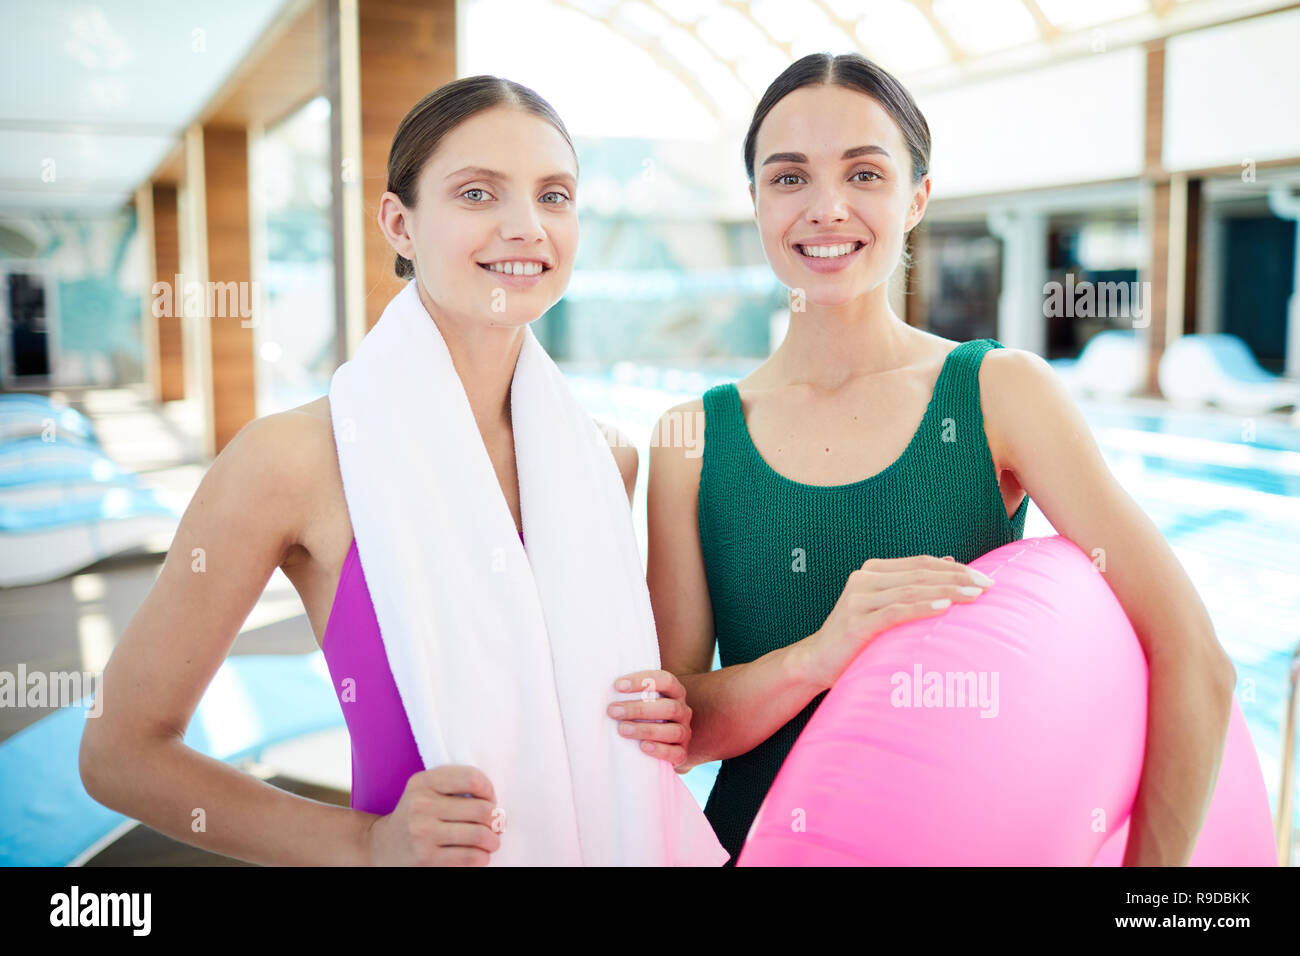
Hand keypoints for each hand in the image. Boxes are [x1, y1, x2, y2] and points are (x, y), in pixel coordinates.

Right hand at [365, 764, 502, 865]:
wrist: (382, 846)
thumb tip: (494, 805)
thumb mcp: (425, 790)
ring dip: (493, 840)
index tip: (489, 800)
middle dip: (496, 820)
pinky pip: (470, 858)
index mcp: (423, 782)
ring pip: (479, 835)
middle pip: (481, 810)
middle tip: (495, 825)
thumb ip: (456, 785)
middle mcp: (421, 806)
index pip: (472, 779)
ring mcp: (423, 834)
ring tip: (491, 841)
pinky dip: (483, 858)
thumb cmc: (415, 815)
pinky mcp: (427, 859)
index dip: (489, 790)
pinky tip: (479, 855)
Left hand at [607, 669, 691, 768]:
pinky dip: (660, 750)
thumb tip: (600, 684)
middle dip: (638, 709)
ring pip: (672, 730)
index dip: (643, 681)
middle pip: (667, 707)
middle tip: (613, 711)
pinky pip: (676, 753)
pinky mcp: (682, 753)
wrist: (661, 745)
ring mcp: (684, 732)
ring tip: (622, 729)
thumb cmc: (645, 715)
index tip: (617, 685)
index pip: (665, 680)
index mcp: (675, 692)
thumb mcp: (641, 700)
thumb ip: (629, 692)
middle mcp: (682, 711)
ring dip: (646, 729)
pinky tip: (643, 747)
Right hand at [800, 554, 993, 691]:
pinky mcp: (856, 623)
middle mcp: (863, 580)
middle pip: (919, 573)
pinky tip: (945, 608)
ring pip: (910, 590)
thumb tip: (950, 561)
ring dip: (946, 591)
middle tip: (988, 585)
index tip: (984, 576)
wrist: (817, 661)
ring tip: (974, 595)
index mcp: (872, 571)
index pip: (921, 563)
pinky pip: (895, 612)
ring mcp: (857, 600)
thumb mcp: (884, 605)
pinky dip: (922, 608)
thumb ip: (911, 584)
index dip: (954, 568)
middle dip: (957, 578)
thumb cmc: (857, 636)